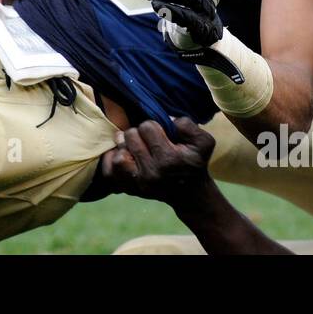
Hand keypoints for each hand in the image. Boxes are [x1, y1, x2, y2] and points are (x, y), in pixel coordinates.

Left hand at [99, 118, 216, 205]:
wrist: (190, 193)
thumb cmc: (194, 162)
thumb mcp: (203, 141)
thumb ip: (187, 125)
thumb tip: (165, 119)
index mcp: (170, 159)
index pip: (147, 127)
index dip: (154, 126)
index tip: (162, 134)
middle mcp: (152, 173)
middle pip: (130, 136)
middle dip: (139, 133)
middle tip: (148, 140)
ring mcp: (138, 183)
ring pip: (118, 153)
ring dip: (126, 145)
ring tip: (136, 146)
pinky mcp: (128, 189)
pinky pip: (109, 170)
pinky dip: (113, 159)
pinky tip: (125, 155)